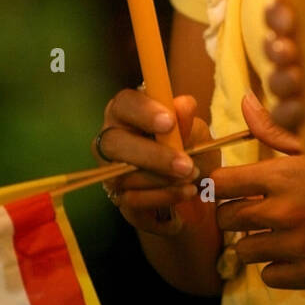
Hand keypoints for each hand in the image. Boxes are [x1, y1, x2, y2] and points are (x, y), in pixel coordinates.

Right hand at [93, 87, 218, 237]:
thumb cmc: (187, 145)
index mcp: (126, 112)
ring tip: (193, 177)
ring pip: (123, 175)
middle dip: (152, 155)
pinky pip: (133, 200)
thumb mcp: (194, 131)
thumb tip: (185, 105)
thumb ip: (187, 120)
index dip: (144, 112)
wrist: (192, 183)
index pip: (124, 104)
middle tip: (186, 164)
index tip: (169, 122)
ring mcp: (109, 171)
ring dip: (163, 179)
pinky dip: (163, 197)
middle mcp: (110, 139)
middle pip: (114, 143)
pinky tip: (186, 192)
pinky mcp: (118, 198)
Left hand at [210, 88, 304, 287]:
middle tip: (252, 210)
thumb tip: (245, 103)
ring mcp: (296, 247)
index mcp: (282, 176)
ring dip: (254, 241)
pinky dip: (276, 265)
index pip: (220, 185)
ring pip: (243, 251)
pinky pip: (268, 277)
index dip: (219, 185)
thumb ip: (275, 131)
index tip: (228, 187)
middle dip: (234, 213)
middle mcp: (282, 212)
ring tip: (275, 231)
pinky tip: (294, 251)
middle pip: (226, 219)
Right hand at [263, 0, 304, 165]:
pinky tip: (300, 110)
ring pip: (275, 81)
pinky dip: (285, 113)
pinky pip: (284, 117)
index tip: (288, 19)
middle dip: (275, 47)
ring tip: (299, 82)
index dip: (278, 11)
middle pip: (273, 44)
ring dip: (280, 79)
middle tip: (291, 53)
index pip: (287, 10)